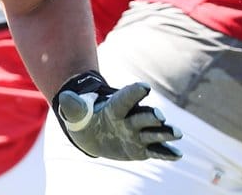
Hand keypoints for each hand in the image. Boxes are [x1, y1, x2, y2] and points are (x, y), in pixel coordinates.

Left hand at [54, 71, 182, 160]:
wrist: (94, 133)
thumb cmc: (86, 118)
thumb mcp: (76, 112)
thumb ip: (72, 105)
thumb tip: (64, 97)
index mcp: (115, 108)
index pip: (124, 99)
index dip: (133, 93)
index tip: (144, 87)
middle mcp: (131, 119)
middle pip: (142, 116)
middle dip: (150, 116)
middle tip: (158, 117)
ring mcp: (138, 134)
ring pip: (154, 133)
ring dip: (165, 133)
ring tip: (176, 133)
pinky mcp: (143, 148)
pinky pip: (156, 151)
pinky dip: (166, 152)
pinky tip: (177, 154)